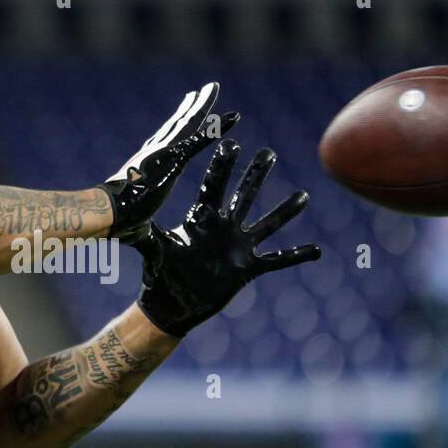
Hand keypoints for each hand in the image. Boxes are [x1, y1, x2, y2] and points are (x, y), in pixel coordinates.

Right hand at [99, 82, 239, 242]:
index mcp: (147, 166)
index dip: (176, 125)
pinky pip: (200, 139)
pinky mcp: (174, 159)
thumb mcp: (136, 225)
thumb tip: (137, 239)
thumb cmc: (115, 222)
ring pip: (189, 124)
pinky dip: (218, 128)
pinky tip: (233, 117)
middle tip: (202, 90)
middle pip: (178, 124)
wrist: (107, 213)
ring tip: (214, 87)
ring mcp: (165, 153)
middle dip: (191, 107)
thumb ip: (141, 227)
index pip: (166, 140)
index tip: (185, 110)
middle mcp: (156, 153)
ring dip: (203, 106)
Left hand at [130, 139, 320, 337]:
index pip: (213, 186)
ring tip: (303, 196)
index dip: (222, 166)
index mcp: (201, 219)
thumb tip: (130, 221)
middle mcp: (224, 228)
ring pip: (267, 224)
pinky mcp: (248, 269)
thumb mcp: (155, 252)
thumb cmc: (160, 277)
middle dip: (256, 175)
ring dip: (285, 211)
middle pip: (244, 195)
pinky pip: (277, 261)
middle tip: (269, 153)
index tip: (231, 142)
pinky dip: (297, 256)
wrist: (172, 305)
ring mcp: (239, 247)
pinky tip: (317, 250)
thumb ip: (147, 236)